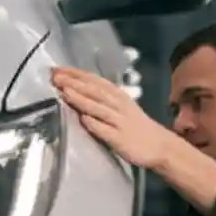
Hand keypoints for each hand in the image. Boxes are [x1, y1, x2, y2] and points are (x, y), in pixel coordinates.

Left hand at [51, 66, 172, 169]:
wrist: (160, 146)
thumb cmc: (136, 126)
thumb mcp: (122, 106)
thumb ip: (102, 99)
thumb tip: (76, 88)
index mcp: (118, 95)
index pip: (94, 80)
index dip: (76, 74)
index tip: (58, 69)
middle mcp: (118, 105)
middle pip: (94, 91)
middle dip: (74, 82)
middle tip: (55, 76)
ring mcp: (119, 122)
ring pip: (98, 108)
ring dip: (81, 99)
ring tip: (64, 91)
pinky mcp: (120, 139)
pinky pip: (105, 130)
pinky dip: (94, 124)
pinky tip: (82, 119)